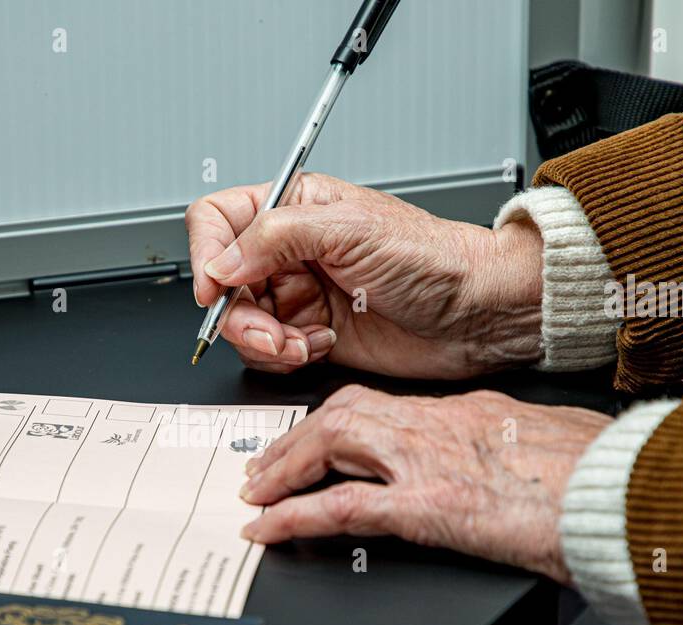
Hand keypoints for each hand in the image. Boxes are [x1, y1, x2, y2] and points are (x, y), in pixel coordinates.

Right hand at [185, 172, 543, 376]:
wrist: (475, 314)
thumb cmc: (434, 259)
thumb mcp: (350, 229)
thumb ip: (276, 236)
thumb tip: (222, 262)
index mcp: (294, 208)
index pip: (218, 221)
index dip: (207, 254)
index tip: (216, 287)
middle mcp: (290, 253)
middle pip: (222, 283)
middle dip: (240, 314)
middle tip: (271, 330)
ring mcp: (299, 297)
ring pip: (242, 325)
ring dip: (265, 341)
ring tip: (303, 342)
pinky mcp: (311, 336)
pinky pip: (269, 354)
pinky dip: (286, 358)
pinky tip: (322, 347)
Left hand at [237, 385, 611, 584]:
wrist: (630, 491)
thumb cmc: (603, 473)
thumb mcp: (550, 444)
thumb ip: (509, 448)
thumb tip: (501, 464)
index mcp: (467, 411)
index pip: (382, 407)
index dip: (337, 423)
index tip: (315, 440)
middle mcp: (440, 424)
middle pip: (344, 414)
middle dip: (296, 440)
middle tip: (265, 467)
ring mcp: (431, 460)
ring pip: (333, 444)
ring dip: (285, 469)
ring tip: (257, 494)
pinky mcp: (432, 504)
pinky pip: (344, 506)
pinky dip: (298, 515)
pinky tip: (270, 530)